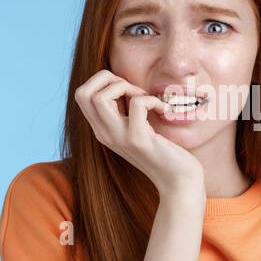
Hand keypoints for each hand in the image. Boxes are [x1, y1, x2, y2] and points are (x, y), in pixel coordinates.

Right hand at [74, 70, 203, 194]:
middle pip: (82, 93)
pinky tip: (164, 110)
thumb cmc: (164, 152)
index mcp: (102, 130)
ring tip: (147, 100)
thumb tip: (122, 82)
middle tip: (134, 91)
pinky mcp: (138, 140)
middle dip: (108, 78)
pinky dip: (152, 99)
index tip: (127, 90)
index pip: (81, 95)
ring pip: (99, 97)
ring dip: (126, 87)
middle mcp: (104, 134)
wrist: (179, 182)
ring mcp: (119, 138)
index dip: (103, 82)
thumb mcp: (137, 128)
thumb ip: (125, 111)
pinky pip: (137, 104)